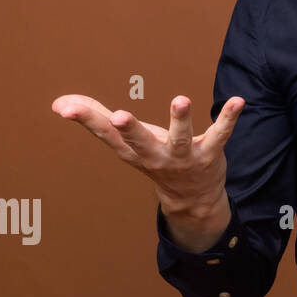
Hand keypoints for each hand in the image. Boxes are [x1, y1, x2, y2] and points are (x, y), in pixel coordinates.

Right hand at [51, 93, 244, 218]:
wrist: (192, 198)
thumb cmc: (155, 158)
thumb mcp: (124, 141)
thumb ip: (95, 118)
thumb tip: (58, 103)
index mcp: (130, 151)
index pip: (105, 134)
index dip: (86, 120)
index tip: (66, 109)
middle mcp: (153, 156)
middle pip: (138, 142)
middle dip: (129, 130)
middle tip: (119, 116)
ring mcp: (182, 158)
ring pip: (180, 140)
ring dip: (181, 120)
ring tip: (181, 99)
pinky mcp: (209, 153)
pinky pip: (220, 134)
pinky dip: (229, 119)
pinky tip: (238, 102)